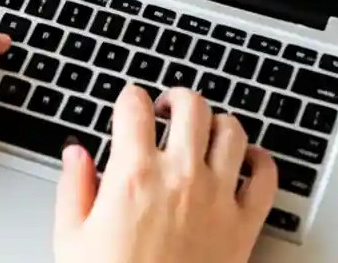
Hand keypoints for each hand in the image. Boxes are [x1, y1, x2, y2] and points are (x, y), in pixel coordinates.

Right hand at [54, 86, 277, 262]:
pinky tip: (248, 160)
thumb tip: (77, 155)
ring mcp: (217, 198)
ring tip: (204, 131)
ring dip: (216, 123)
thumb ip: (74, 187)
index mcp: (133, 175)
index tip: (130, 104)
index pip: (134, 105)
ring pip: (231, 130)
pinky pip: (266, 176)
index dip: (129, 97)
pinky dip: (260, 160)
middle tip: (169, 109)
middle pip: (191, 105)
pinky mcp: (244, 224)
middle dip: (177, 99)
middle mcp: (179, 177)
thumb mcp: (71, 238)